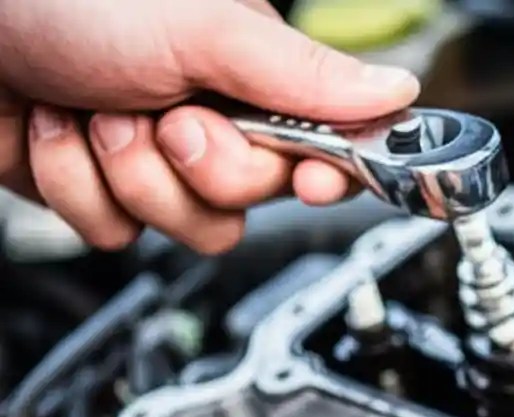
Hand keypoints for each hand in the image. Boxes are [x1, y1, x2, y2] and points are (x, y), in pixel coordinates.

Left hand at [0, 0, 421, 252]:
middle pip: (257, 201)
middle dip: (201, 165)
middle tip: (167, 115)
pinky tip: (59, 131)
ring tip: (96, 113)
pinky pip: (118, 235)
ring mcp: (157, 160)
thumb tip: (398, 93)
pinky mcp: (101, 191)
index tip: (311, 178)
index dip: (326, 173)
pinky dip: (76, 187)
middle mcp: (216, 121)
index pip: (331, 147)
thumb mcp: (202, 28)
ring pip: (191, 228)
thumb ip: (304, 73)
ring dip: (130, 175)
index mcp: (255, 76)